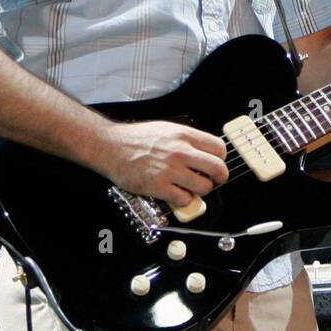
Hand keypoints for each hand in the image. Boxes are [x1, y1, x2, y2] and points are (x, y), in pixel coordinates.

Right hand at [98, 120, 228, 207]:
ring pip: (204, 187)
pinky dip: (184, 200)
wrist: (110, 146)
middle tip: (211, 181)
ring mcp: (170, 170)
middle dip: (219, 178)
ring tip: (191, 188)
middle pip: (218, 169)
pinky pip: (184, 200)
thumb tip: (206, 153)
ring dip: (201, 191)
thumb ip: (188, 140)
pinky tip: (176, 194)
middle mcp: (180, 151)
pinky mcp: (158, 186)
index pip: (219, 148)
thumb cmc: (137, 139)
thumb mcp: (167, 129)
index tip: (214, 164)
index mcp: (184, 135)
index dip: (220, 159)